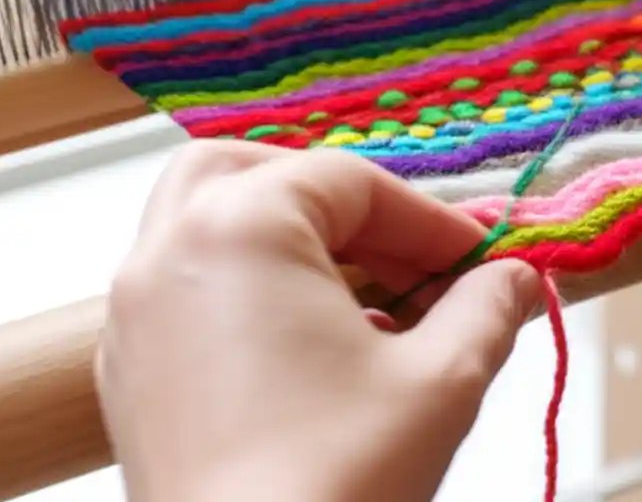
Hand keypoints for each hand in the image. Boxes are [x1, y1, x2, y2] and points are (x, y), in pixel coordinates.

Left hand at [96, 141, 540, 501]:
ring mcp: (134, 313)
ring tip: (359, 298)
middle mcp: (167, 252)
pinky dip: (245, 287)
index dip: (430, 220)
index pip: (352, 184)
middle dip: (336, 201)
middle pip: (254, 171)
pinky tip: (308, 348)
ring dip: (286, 238)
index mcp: (240, 228)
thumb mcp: (443, 381)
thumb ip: (487, 307)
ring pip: (205, 221)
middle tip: (402, 254)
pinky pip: (186, 287)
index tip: (480, 261)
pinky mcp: (127, 371)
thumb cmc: (337, 483)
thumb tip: (514, 278)